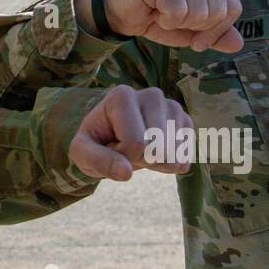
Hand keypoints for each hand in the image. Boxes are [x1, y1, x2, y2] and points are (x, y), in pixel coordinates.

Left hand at [68, 85, 192, 180]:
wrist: (112, 133)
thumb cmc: (96, 141)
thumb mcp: (83, 152)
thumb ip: (99, 161)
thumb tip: (126, 172)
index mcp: (122, 96)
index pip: (136, 143)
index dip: (123, 157)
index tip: (112, 147)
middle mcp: (152, 95)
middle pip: (158, 149)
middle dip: (140, 160)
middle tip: (126, 148)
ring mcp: (172, 106)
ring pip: (173, 155)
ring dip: (154, 163)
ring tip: (139, 148)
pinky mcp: (185, 121)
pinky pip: (184, 159)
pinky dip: (168, 165)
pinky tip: (154, 151)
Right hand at [103, 0, 242, 52]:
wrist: (122, 12)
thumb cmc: (158, 16)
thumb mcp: (192, 29)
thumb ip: (216, 34)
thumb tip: (238, 44)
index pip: (233, 7)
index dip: (217, 31)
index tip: (197, 39)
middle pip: (217, 11)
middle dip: (196, 27)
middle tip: (175, 21)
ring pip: (198, 12)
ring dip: (178, 23)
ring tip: (163, 12)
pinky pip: (178, 12)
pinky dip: (166, 21)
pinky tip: (154, 10)